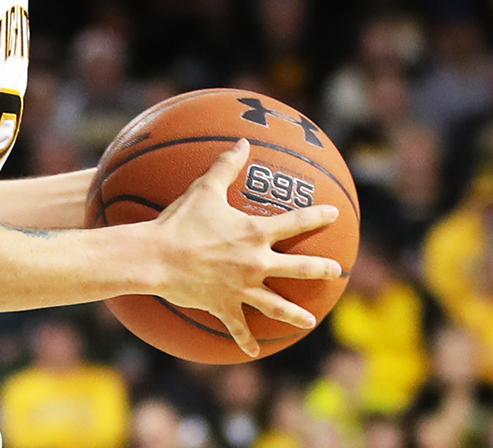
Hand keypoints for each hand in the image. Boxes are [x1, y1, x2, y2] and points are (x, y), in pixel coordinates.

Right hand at [151, 140, 342, 356]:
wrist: (156, 257)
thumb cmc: (179, 221)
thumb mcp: (203, 189)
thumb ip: (226, 165)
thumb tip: (242, 142)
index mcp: (255, 234)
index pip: (295, 222)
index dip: (318, 216)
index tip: (334, 213)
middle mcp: (256, 263)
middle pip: (298, 267)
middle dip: (320, 268)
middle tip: (336, 270)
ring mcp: (242, 288)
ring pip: (277, 305)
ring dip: (295, 314)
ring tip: (309, 320)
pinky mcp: (225, 306)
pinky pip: (238, 327)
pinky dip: (246, 340)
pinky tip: (254, 351)